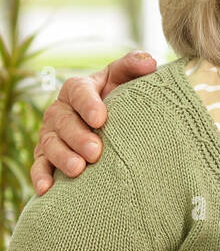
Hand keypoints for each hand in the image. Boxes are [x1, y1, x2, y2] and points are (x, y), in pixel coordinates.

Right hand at [32, 50, 155, 194]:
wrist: (114, 123)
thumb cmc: (121, 97)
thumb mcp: (126, 78)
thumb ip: (134, 66)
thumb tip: (149, 62)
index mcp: (78, 88)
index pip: (78, 91)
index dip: (88, 104)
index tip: (101, 118)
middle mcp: (61, 110)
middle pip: (63, 121)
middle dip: (78, 137)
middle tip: (96, 152)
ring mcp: (52, 134)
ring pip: (50, 145)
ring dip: (63, 157)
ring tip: (79, 169)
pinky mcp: (47, 155)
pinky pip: (40, 165)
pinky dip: (40, 176)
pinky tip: (46, 188)